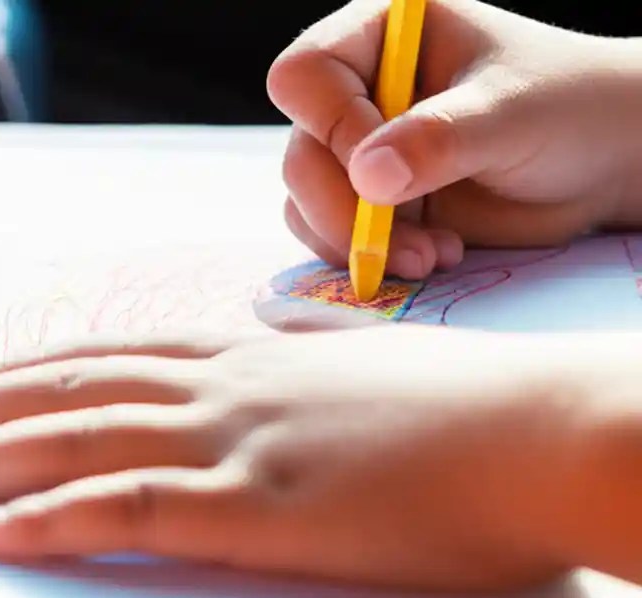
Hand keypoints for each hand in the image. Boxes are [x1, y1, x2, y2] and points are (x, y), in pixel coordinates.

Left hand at [0, 329, 614, 592]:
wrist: (537, 432)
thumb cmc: (461, 409)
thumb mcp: (358, 364)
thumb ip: (295, 351)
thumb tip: (267, 334)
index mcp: (240, 355)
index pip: (100, 357)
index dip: (17, 371)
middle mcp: (216, 387)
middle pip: (62, 393)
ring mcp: (229, 442)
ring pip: (71, 444)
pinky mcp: (254, 507)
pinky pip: (124, 510)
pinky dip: (45, 521)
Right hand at [268, 0, 641, 278]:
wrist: (605, 161)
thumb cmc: (568, 110)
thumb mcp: (510, 116)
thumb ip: (439, 139)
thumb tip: (365, 177)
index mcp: (382, 33)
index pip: (307, 74)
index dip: (332, 126)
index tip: (380, 172)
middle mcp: (359, 87)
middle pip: (302, 150)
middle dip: (344, 207)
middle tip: (396, 242)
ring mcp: (359, 147)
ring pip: (307, 199)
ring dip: (360, 240)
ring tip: (433, 254)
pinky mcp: (369, 199)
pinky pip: (330, 233)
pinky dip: (371, 255)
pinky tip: (434, 253)